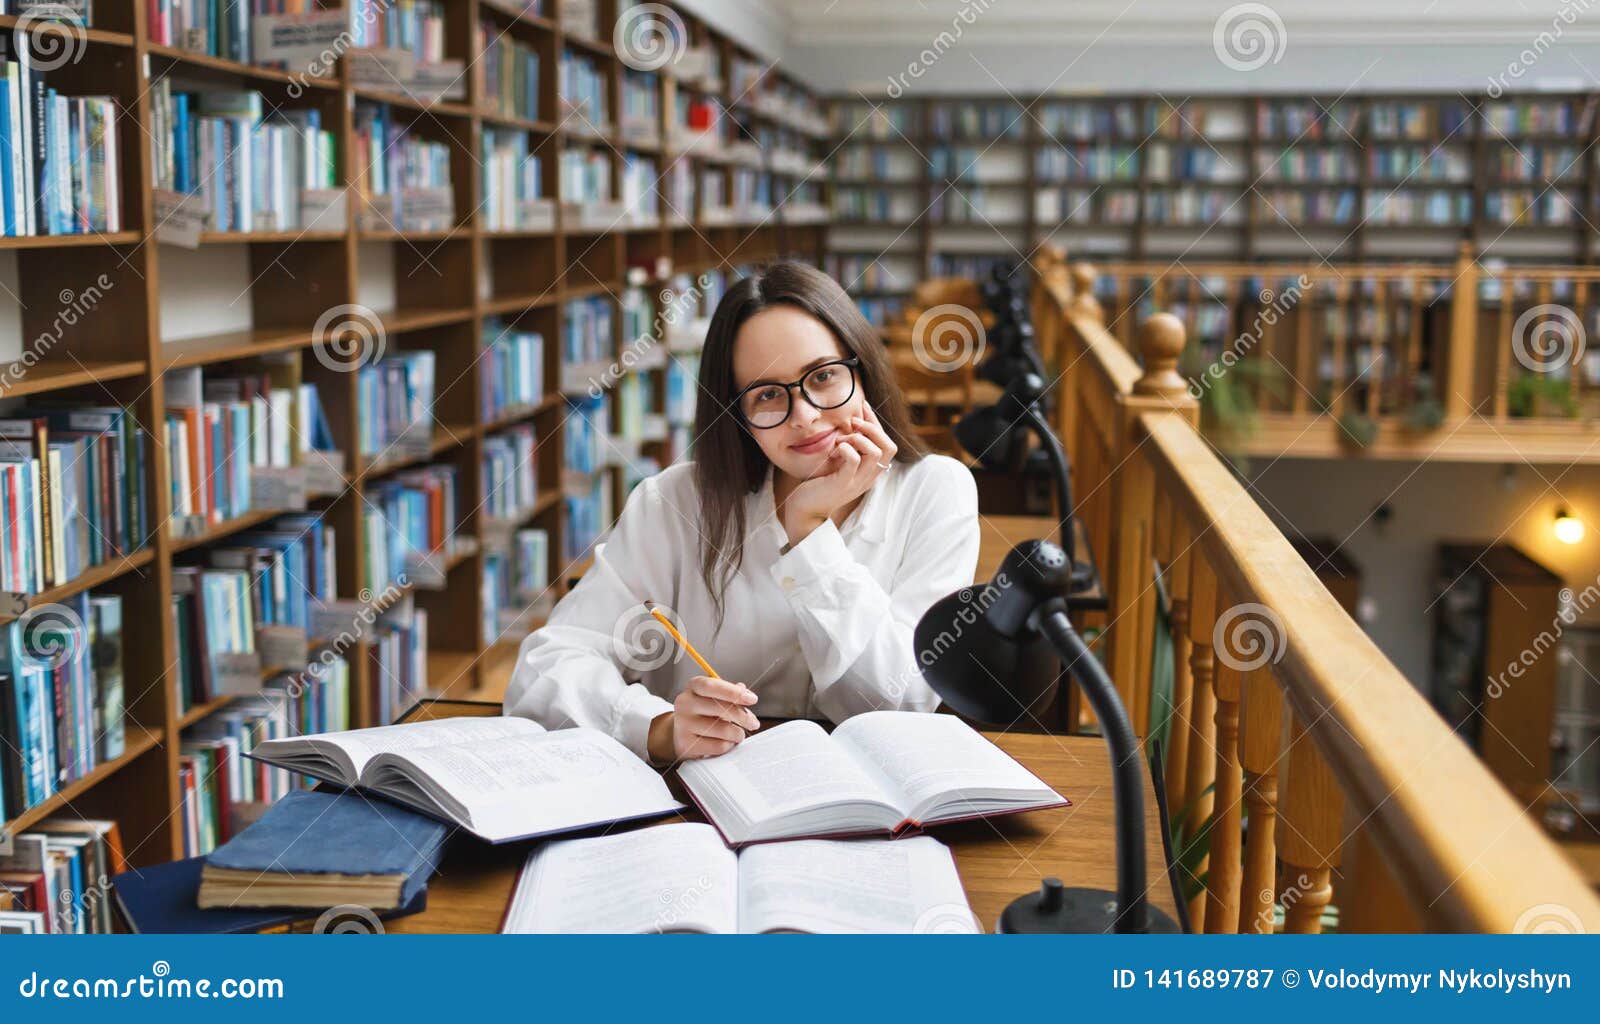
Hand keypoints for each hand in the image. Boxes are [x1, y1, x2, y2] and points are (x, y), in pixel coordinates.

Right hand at [646, 675, 758, 761]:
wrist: (681, 734)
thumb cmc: (704, 713)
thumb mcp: (715, 698)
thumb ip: (731, 694)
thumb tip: (746, 692)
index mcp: (693, 687)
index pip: (711, 686)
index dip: (733, 692)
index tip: (752, 699)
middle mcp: (684, 703)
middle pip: (720, 708)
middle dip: (743, 717)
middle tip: (754, 723)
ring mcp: (683, 724)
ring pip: (722, 729)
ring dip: (737, 734)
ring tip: (738, 734)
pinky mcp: (686, 744)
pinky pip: (718, 746)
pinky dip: (728, 745)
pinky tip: (726, 743)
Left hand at [781, 403, 897, 545]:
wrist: (804, 510)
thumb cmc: (819, 483)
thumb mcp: (839, 463)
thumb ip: (849, 447)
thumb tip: (853, 421)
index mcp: (870, 472)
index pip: (888, 445)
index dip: (876, 423)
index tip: (862, 407)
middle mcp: (868, 478)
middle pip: (889, 447)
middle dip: (872, 428)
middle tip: (852, 422)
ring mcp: (857, 482)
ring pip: (875, 452)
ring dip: (858, 438)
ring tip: (840, 440)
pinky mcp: (842, 484)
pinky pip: (853, 460)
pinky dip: (845, 448)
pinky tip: (834, 450)